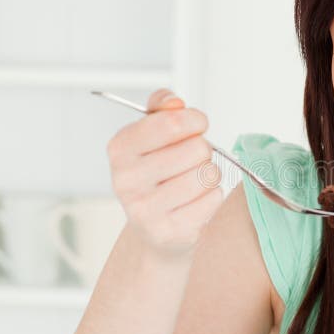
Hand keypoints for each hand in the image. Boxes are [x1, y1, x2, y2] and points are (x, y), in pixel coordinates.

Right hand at [107, 88, 223, 257]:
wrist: (153, 229)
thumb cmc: (157, 174)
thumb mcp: (151, 134)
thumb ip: (162, 107)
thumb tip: (175, 102)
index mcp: (120, 149)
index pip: (171, 122)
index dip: (194, 120)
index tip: (197, 124)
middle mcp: (127, 180)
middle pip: (197, 148)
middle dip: (202, 151)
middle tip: (191, 159)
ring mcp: (146, 209)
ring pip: (208, 175)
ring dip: (208, 175)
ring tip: (192, 180)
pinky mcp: (169, 231)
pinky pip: (213, 199)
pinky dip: (212, 197)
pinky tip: (195, 201)